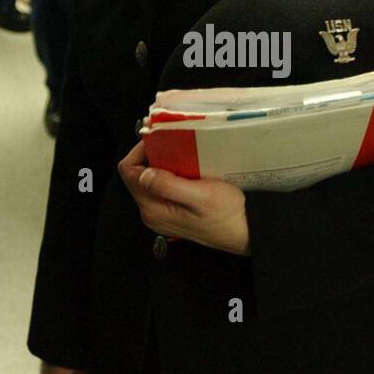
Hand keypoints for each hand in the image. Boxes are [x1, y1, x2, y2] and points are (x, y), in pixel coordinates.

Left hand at [118, 141, 249, 255]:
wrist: (245, 232)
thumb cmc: (227, 215)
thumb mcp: (201, 196)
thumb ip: (169, 186)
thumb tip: (144, 173)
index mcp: (153, 209)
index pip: (128, 171)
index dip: (140, 151)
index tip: (160, 141)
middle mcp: (151, 213)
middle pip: (137, 174)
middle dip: (152, 157)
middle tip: (175, 147)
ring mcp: (160, 213)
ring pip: (149, 179)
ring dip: (163, 164)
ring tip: (183, 157)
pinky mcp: (171, 211)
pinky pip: (162, 186)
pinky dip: (171, 173)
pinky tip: (188, 169)